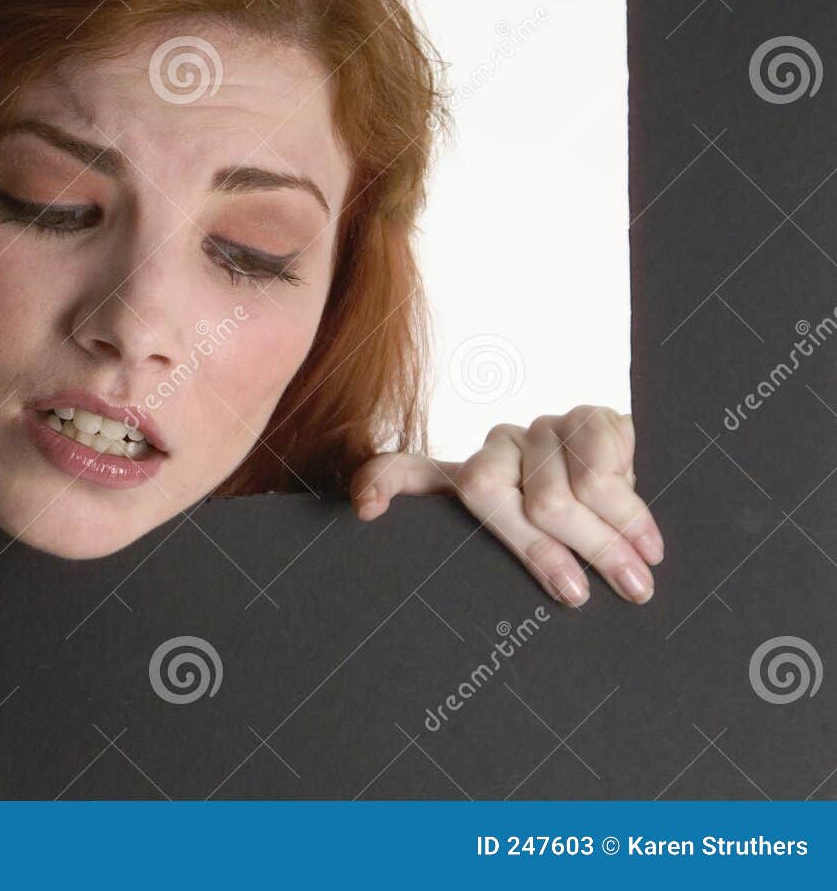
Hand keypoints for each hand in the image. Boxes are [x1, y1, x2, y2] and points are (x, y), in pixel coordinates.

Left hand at [349, 405, 662, 606]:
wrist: (612, 494)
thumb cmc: (544, 534)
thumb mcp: (491, 546)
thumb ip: (438, 521)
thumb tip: (365, 508)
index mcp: (458, 477)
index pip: (405, 472)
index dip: (380, 483)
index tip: (367, 511)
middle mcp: (496, 447)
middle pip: (512, 495)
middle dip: (558, 549)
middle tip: (587, 595)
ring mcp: (543, 429)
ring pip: (570, 484)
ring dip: (609, 535)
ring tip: (639, 575)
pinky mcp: (591, 418)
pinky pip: (605, 460)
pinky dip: (629, 504)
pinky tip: (647, 538)